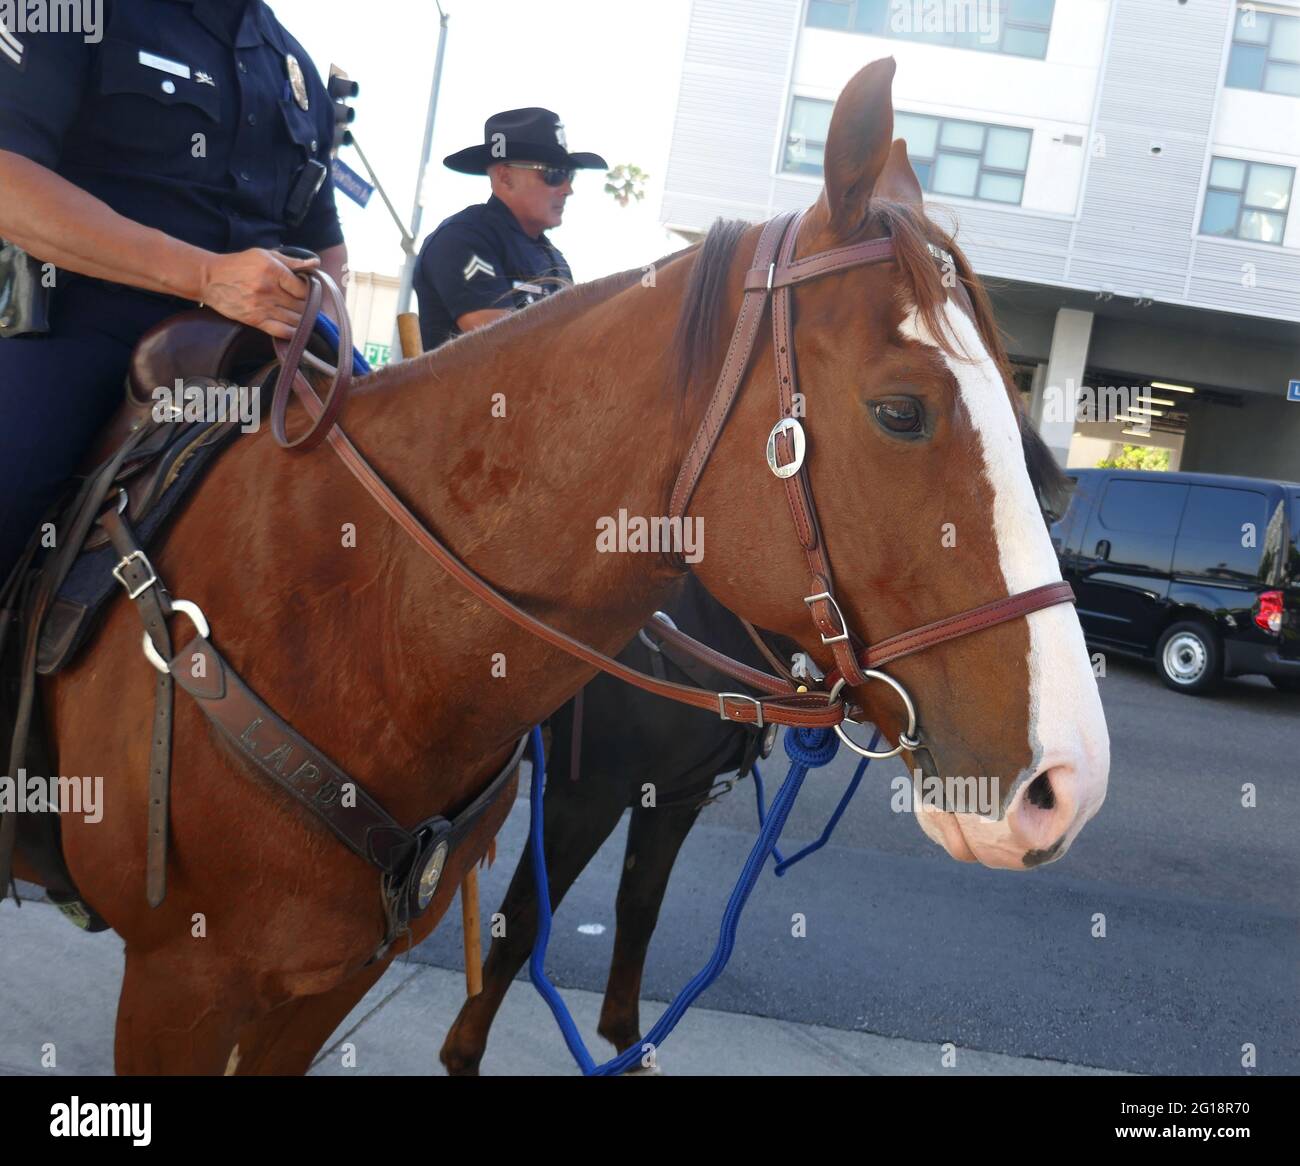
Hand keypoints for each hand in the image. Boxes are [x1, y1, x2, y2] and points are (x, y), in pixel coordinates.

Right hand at [197, 249, 318, 339]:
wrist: (210, 278)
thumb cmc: (239, 264)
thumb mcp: (265, 255)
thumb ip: (292, 261)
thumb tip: (315, 263)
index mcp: (272, 270)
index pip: (303, 288)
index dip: (310, 292)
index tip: (310, 293)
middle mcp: (268, 289)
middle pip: (302, 305)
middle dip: (309, 307)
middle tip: (312, 308)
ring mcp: (262, 306)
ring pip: (295, 319)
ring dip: (304, 320)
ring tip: (307, 318)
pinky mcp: (255, 320)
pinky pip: (282, 331)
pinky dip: (293, 332)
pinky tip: (297, 329)